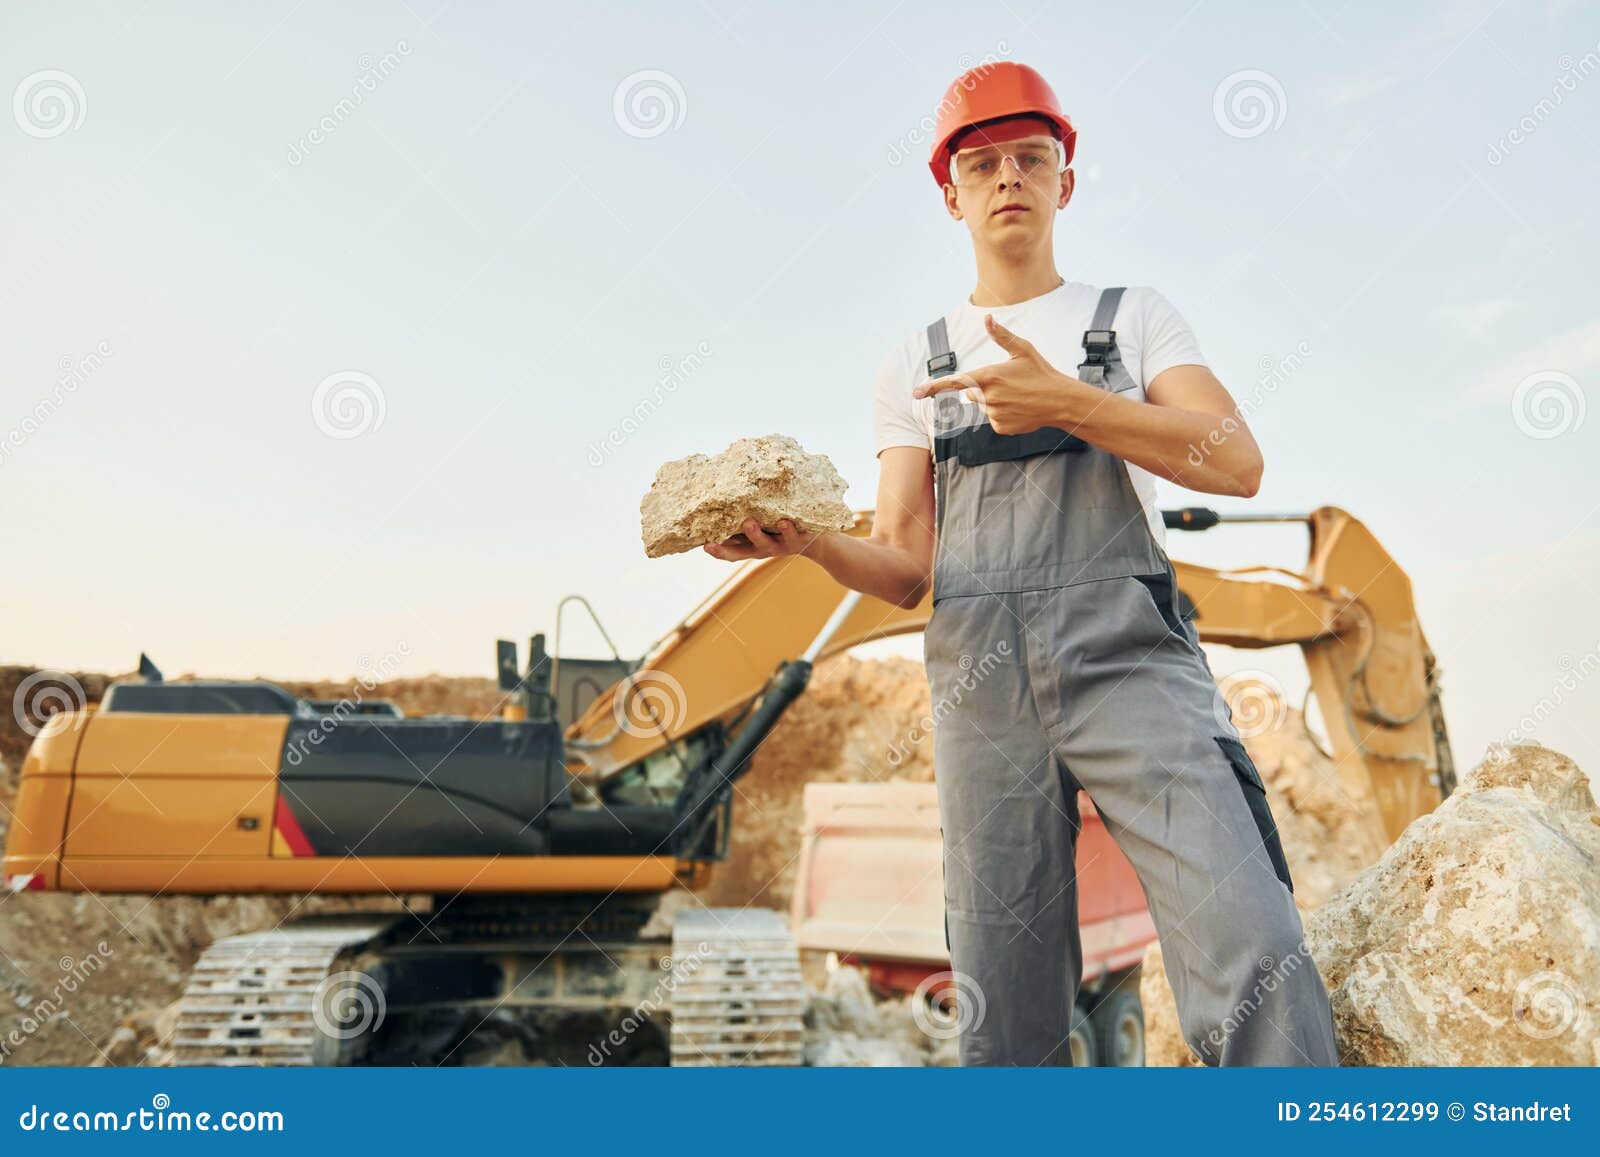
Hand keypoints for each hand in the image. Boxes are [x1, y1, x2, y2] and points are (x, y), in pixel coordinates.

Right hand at [702, 517, 821, 561]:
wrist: (818, 541)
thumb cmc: (782, 529)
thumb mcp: (763, 527)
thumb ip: (745, 522)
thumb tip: (721, 505)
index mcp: (754, 546)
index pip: (733, 552)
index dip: (719, 552)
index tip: (705, 546)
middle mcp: (766, 548)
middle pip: (748, 549)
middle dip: (732, 545)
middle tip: (719, 535)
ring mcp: (782, 545)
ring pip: (769, 543)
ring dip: (757, 534)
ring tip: (749, 523)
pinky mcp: (800, 539)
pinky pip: (794, 534)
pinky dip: (789, 529)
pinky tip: (784, 521)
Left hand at [911, 314, 1092, 434]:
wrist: (1060, 401)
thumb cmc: (1040, 372)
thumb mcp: (1022, 350)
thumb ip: (1001, 335)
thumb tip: (987, 318)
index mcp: (989, 375)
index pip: (955, 382)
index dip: (934, 387)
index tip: (916, 393)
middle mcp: (988, 396)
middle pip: (971, 394)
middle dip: (983, 389)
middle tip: (1008, 384)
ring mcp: (994, 414)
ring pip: (983, 407)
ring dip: (994, 402)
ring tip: (1017, 396)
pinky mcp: (1000, 427)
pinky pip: (993, 420)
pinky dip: (1003, 415)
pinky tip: (1019, 409)